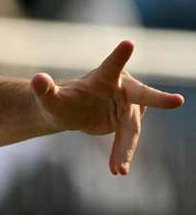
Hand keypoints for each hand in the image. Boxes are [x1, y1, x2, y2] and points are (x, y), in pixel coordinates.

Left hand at [32, 40, 184, 175]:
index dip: (120, 56)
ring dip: (125, 148)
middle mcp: (122, 88)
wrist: (70, 112)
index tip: (128, 43)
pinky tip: (117, 171)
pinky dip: (122, 155)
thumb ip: (44, 88)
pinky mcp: (128, 122)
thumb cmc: (60, 99)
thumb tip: (36, 79)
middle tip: (177, 101)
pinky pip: (126, 140)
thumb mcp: (49, 97)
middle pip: (142, 95)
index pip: (112, 65)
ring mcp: (129, 106)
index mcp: (104, 76)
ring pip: (131, 128)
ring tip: (118, 170)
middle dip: (158, 99)